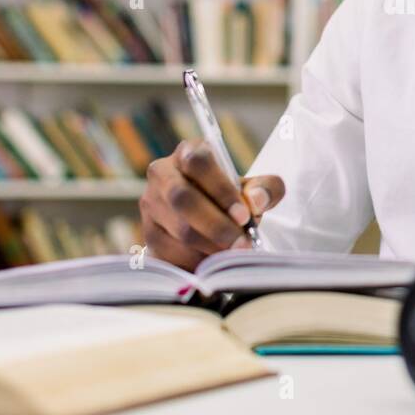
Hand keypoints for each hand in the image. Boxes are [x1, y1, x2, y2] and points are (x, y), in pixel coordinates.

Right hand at [138, 139, 284, 269]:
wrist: (211, 220)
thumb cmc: (234, 199)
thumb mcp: (256, 187)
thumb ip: (266, 188)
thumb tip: (256, 201)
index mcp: (189, 152)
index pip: (198, 162)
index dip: (221, 190)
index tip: (244, 215)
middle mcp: (162, 173)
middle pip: (182, 198)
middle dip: (216, 226)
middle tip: (242, 244)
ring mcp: (151, 203)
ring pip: (178, 229)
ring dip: (210, 247)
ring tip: (234, 253)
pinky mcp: (148, 233)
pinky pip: (171, 252)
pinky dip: (197, 261)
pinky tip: (215, 261)